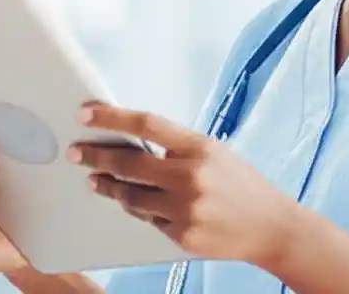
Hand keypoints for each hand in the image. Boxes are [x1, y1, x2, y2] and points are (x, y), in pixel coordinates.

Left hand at [69, 103, 299, 267]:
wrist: (271, 227)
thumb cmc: (241, 185)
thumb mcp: (214, 154)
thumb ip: (177, 149)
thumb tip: (130, 143)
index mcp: (199, 147)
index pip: (146, 123)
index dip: (111, 117)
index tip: (86, 113)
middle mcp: (190, 176)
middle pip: (128, 162)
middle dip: (95, 156)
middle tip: (76, 153)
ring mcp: (185, 209)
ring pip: (130, 196)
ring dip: (108, 186)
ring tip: (96, 179)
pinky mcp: (182, 235)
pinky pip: (147, 220)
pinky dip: (139, 210)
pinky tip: (134, 202)